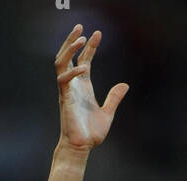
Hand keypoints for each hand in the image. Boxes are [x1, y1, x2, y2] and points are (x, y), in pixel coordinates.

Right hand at [55, 25, 128, 151]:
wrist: (82, 148)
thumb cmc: (91, 134)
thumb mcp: (108, 113)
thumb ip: (114, 98)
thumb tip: (125, 85)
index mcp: (83, 86)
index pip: (84, 60)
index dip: (90, 46)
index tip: (98, 33)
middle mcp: (73, 85)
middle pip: (69, 56)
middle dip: (74, 41)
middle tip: (81, 26)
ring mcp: (67, 91)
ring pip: (61, 63)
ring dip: (69, 49)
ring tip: (79, 38)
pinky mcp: (64, 99)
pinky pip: (64, 80)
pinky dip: (73, 72)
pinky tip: (84, 67)